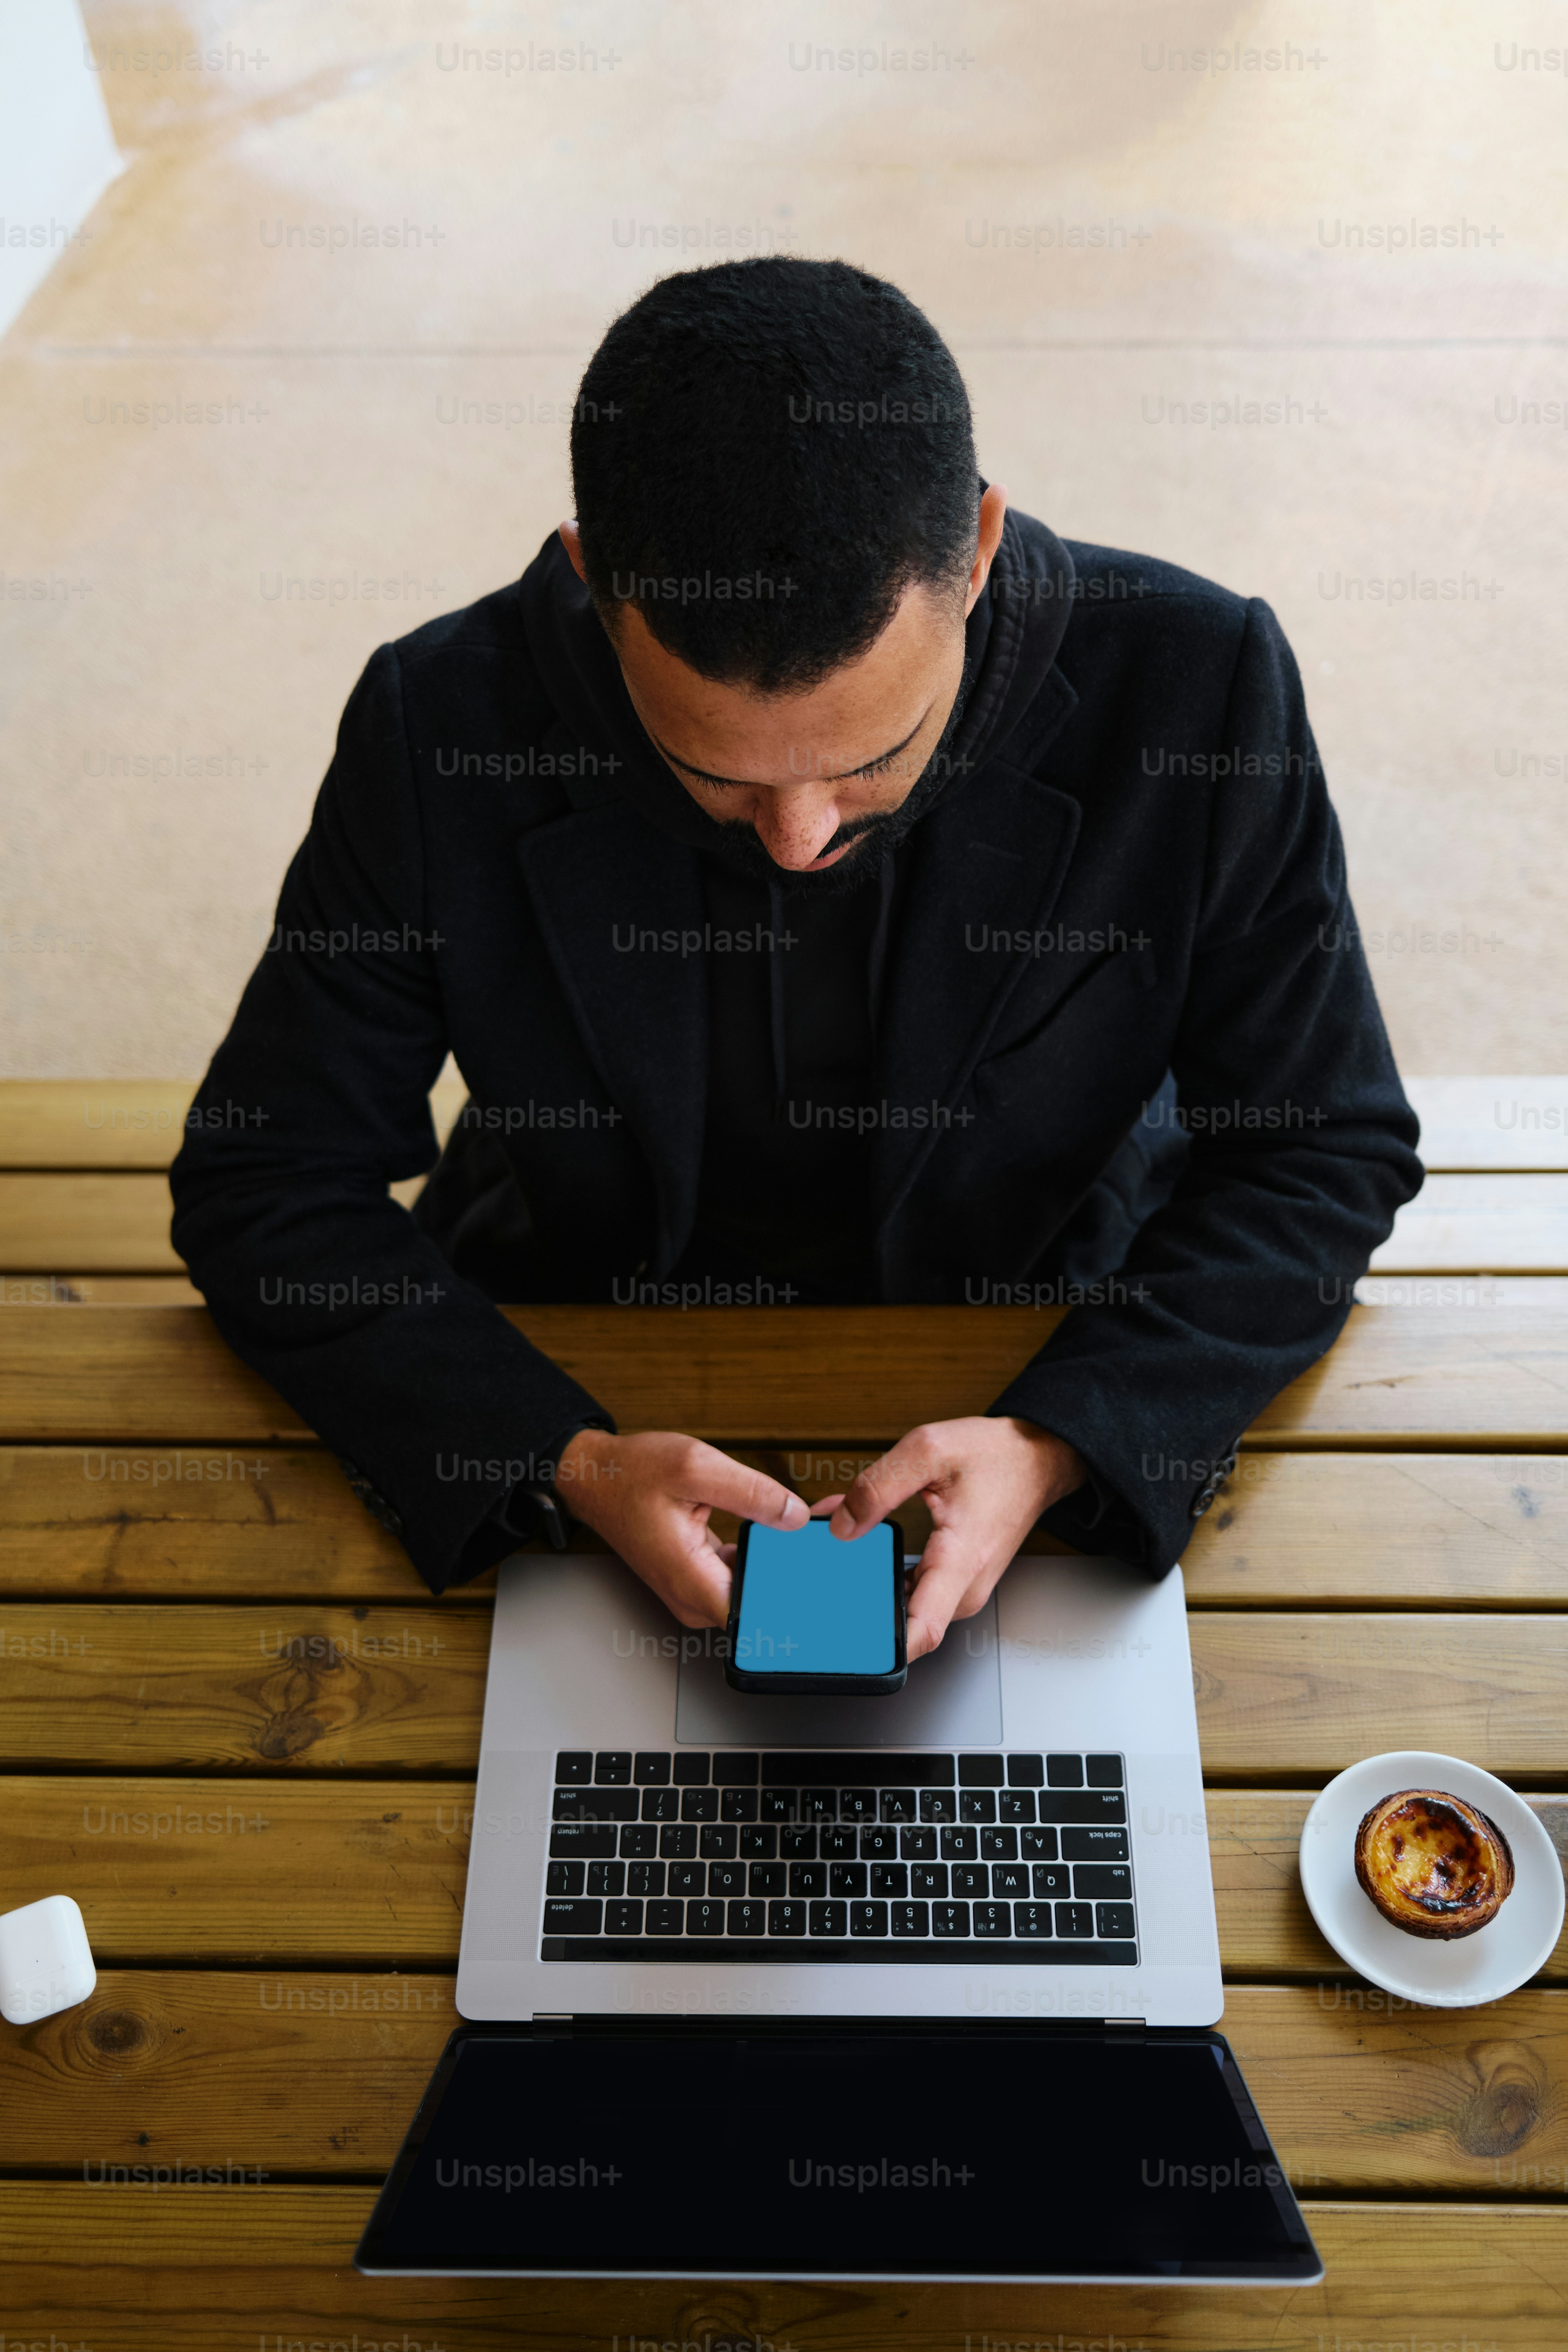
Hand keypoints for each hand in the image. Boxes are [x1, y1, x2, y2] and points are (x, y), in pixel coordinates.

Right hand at [556, 1428, 807, 1628]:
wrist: (597, 1479)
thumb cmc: (633, 1474)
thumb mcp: (697, 1467)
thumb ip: (752, 1493)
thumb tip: (796, 1517)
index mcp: (689, 1578)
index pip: (754, 1618)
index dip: (793, 1601)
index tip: (818, 1578)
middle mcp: (691, 1597)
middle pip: (759, 1606)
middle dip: (793, 1577)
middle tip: (818, 1543)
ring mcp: (694, 1591)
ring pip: (752, 1592)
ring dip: (778, 1566)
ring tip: (802, 1537)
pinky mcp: (698, 1578)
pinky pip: (739, 1578)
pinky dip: (760, 1558)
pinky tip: (776, 1533)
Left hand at [822, 1417, 1085, 1662]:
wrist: (1035, 1459)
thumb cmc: (995, 1456)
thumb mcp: (928, 1450)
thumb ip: (878, 1488)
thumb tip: (841, 1526)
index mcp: (961, 1559)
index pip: (923, 1631)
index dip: (882, 1648)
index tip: (847, 1643)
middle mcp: (965, 1585)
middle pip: (904, 1623)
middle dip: (858, 1604)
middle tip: (826, 1573)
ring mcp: (962, 1588)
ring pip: (905, 1608)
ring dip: (870, 1586)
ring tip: (842, 1554)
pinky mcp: (957, 1582)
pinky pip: (915, 1593)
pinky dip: (887, 1575)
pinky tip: (868, 1548)